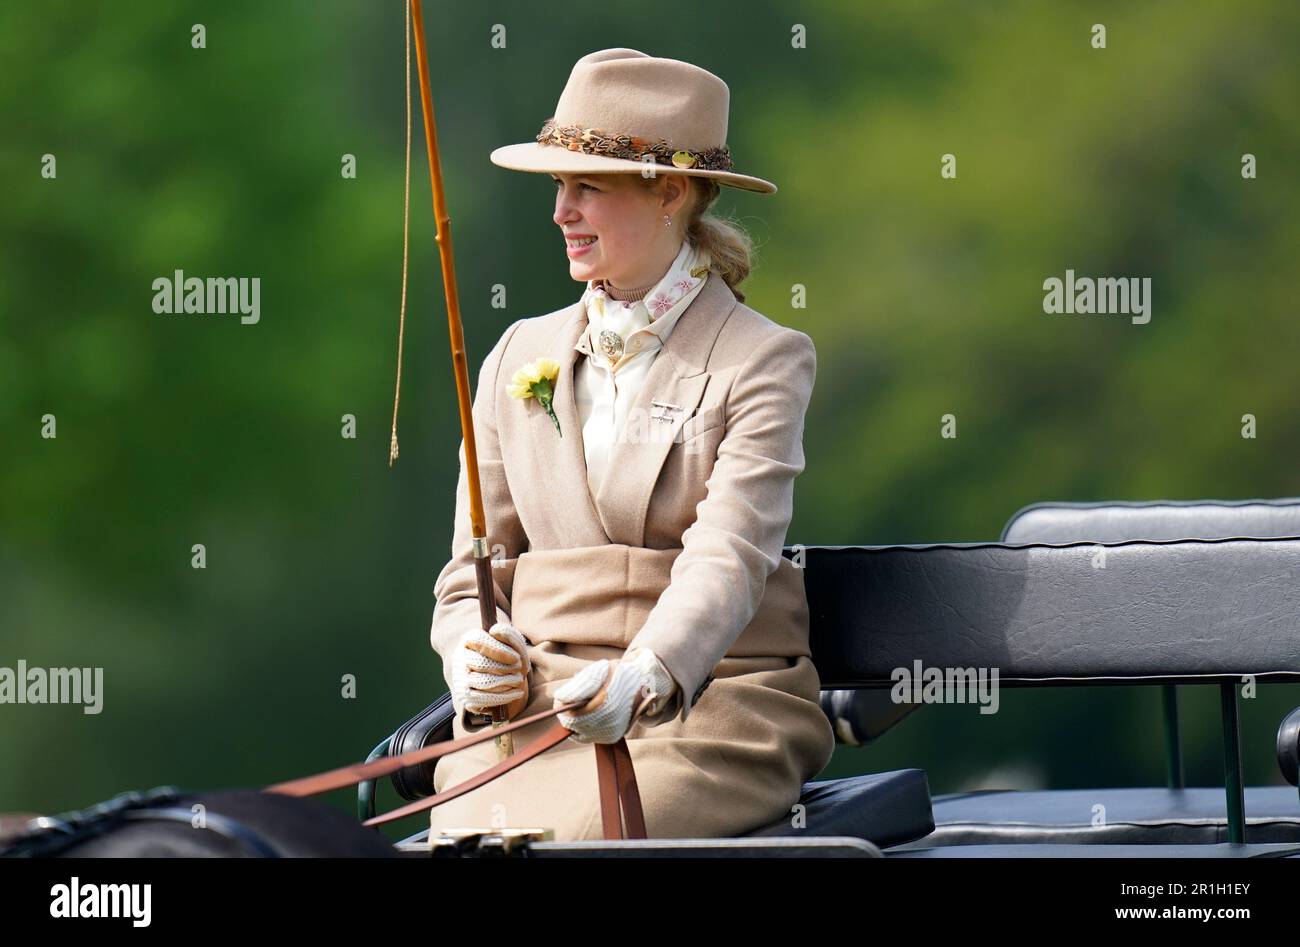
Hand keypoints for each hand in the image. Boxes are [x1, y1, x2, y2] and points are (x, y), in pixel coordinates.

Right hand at [450, 621, 530, 719]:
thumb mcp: (511, 641)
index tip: (517, 659)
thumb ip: (507, 633)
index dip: (499, 651)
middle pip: (481, 663)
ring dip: (505, 682)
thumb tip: (495, 631)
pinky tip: (517, 693)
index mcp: (469, 640)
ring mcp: (460, 679)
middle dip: (504, 668)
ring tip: (519, 680)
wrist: (499, 676)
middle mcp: (460, 658)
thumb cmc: (506, 654)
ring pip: (482, 681)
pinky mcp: (465, 697)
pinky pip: (483, 699)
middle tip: (519, 670)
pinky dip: (503, 697)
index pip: (479, 642)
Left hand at [552, 648, 676, 743]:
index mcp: (606, 704)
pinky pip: (588, 737)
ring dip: (575, 721)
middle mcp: (610, 722)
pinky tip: (588, 715)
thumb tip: (560, 697)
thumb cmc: (617, 674)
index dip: (562, 707)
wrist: (643, 683)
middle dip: (567, 714)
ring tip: (580, 706)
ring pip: (579, 733)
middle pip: (574, 726)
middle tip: (569, 701)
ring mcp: (612, 732)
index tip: (561, 697)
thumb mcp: (599, 671)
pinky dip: (583, 727)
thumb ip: (579, 684)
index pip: (572, 715)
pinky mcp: (613, 737)